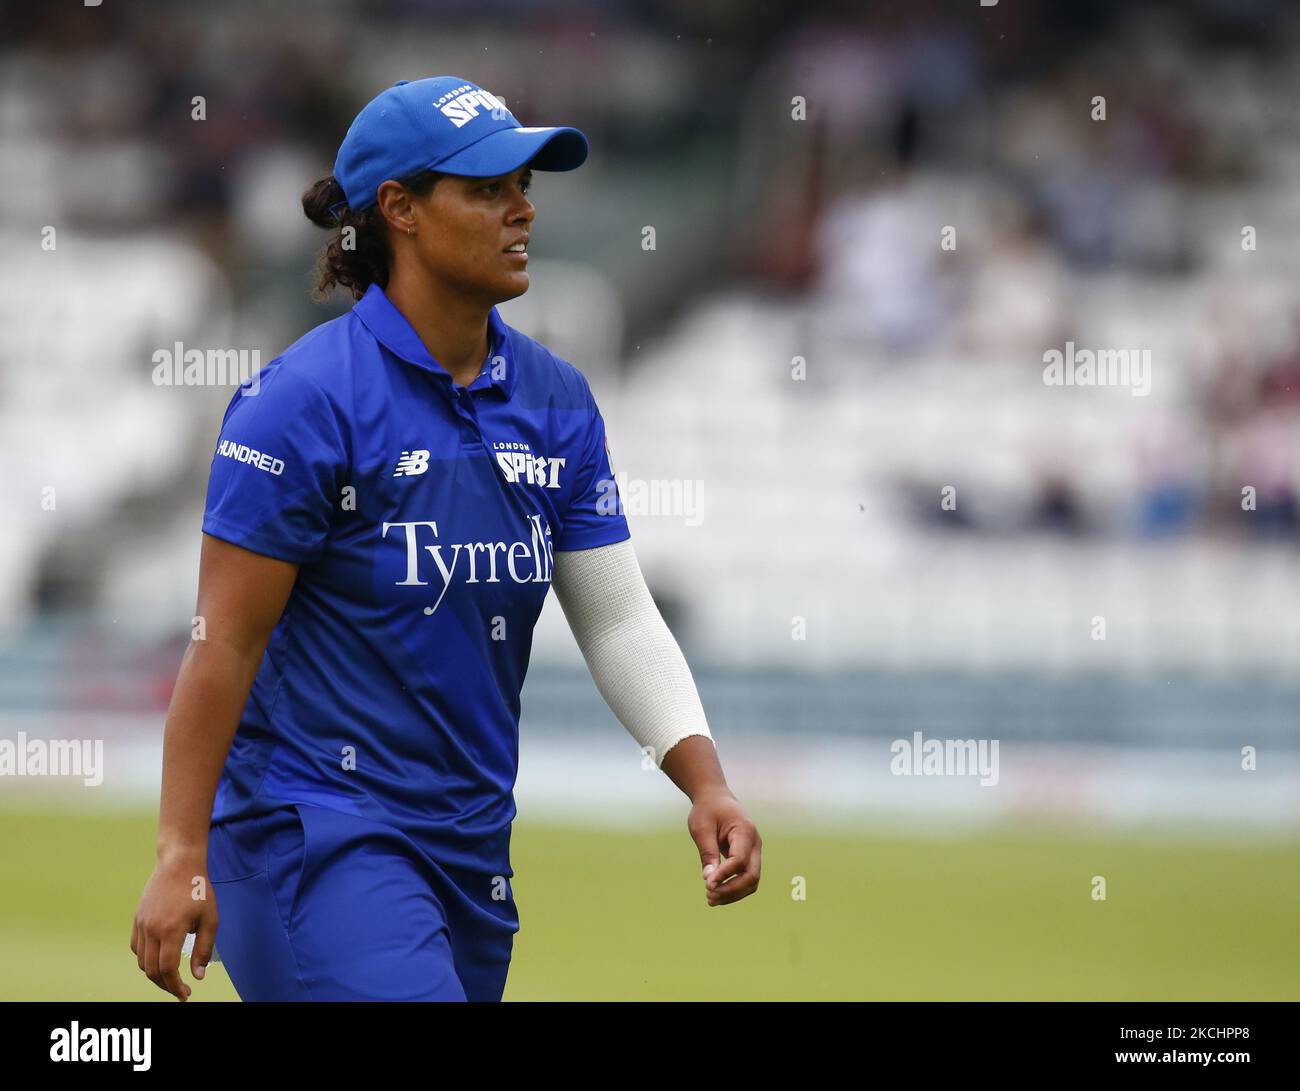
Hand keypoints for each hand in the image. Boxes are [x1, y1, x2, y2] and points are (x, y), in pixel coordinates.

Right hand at [130, 853, 217, 1001]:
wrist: (178, 863)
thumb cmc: (199, 890)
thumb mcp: (210, 918)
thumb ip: (203, 949)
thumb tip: (197, 976)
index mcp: (171, 930)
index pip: (167, 969)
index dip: (175, 987)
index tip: (185, 994)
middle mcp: (152, 930)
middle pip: (151, 970)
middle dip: (165, 985)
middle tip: (180, 991)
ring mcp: (141, 924)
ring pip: (142, 961)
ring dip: (154, 974)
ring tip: (171, 977)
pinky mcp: (137, 919)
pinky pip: (136, 947)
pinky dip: (145, 959)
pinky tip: (159, 959)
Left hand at [687, 788, 761, 906]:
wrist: (715, 798)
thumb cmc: (707, 811)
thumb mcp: (702, 828)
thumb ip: (707, 853)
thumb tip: (709, 880)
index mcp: (744, 831)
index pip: (739, 860)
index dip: (725, 875)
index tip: (707, 884)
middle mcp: (754, 843)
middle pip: (751, 875)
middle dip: (731, 890)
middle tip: (709, 896)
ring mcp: (754, 851)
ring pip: (752, 881)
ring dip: (733, 894)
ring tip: (710, 899)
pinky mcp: (749, 857)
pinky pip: (746, 878)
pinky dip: (734, 889)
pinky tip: (716, 893)